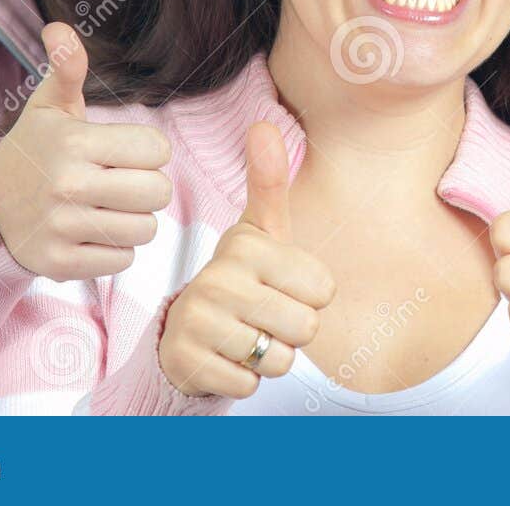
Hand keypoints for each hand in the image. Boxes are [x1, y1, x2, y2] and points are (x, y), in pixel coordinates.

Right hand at [0, 23, 172, 280]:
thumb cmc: (35, 150)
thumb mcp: (49, 106)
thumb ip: (67, 68)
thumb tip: (59, 28)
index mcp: (74, 143)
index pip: (158, 150)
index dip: (148, 151)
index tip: (124, 152)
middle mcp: (67, 185)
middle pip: (158, 193)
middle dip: (147, 187)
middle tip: (120, 182)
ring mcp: (62, 228)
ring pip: (146, 229)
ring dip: (134, 219)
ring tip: (108, 207)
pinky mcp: (60, 264)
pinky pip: (123, 260)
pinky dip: (114, 250)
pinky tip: (92, 233)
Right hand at [157, 121, 335, 398]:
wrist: (185, 332)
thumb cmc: (241, 279)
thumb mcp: (260, 232)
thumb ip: (267, 182)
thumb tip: (261, 124)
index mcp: (246, 246)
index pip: (324, 289)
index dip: (311, 296)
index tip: (281, 287)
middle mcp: (218, 279)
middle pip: (306, 326)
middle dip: (293, 331)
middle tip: (265, 317)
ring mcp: (200, 322)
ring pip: (280, 359)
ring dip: (270, 358)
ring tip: (246, 336)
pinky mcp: (189, 362)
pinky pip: (250, 384)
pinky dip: (245, 379)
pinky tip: (226, 358)